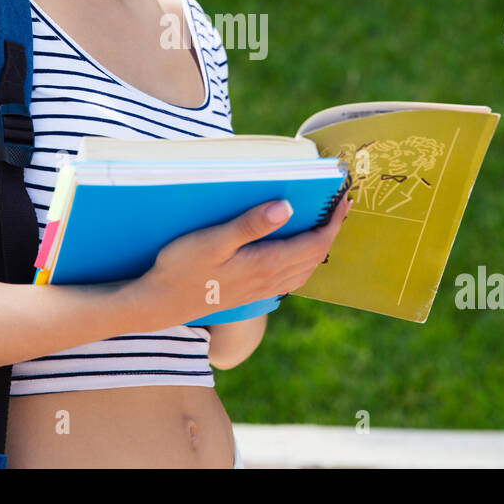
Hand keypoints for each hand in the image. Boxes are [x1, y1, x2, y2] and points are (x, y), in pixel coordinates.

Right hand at [131, 192, 353, 328]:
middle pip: (315, 257)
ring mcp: (261, 290)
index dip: (334, 221)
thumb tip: (287, 207)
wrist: (159, 305)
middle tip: (339, 206)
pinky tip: (293, 252)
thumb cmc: (181, 268)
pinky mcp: (251, 294)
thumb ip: (249, 224)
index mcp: (266, 264)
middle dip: (331, 231)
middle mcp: (270, 281)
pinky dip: (302, 262)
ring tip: (322, 225)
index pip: (316, 244)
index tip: (344, 198)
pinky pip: (290, 279)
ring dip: (319, 248)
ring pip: (305, 270)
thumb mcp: (212, 241)